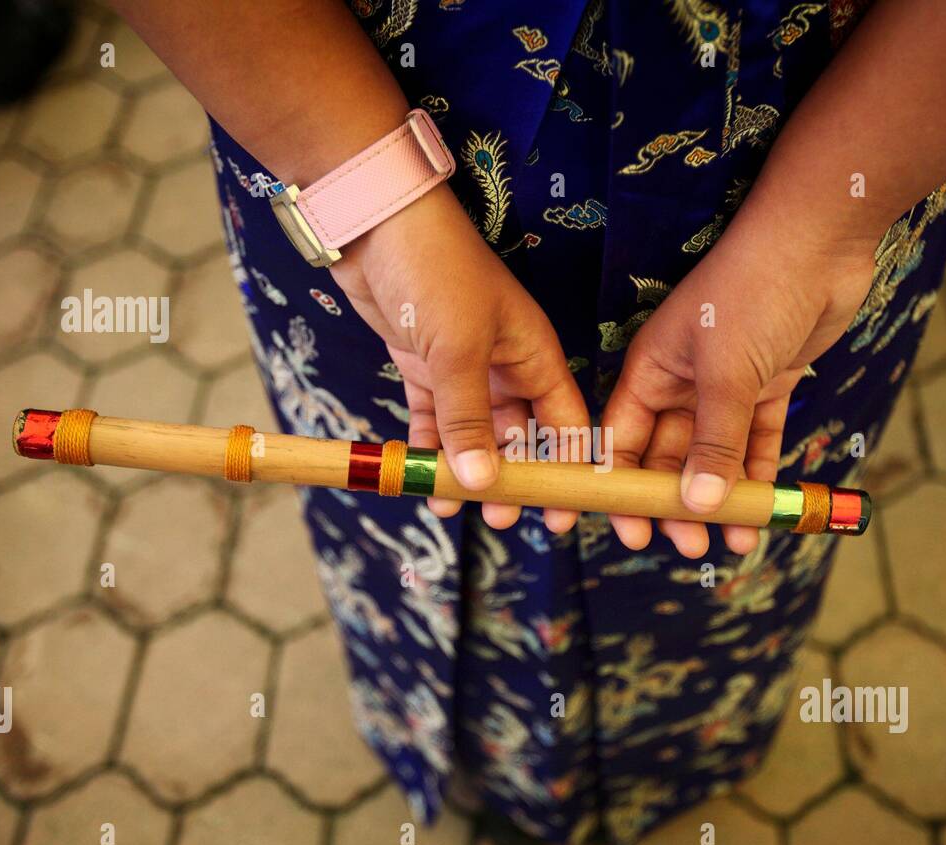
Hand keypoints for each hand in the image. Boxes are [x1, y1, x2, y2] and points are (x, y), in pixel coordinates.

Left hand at [330, 183, 587, 532]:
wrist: (375, 225)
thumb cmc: (436, 271)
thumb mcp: (459, 349)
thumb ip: (468, 419)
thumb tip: (483, 483)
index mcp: (535, 355)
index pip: (566, 422)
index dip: (569, 469)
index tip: (563, 514)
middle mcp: (506, 366)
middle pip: (519, 437)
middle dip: (512, 478)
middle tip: (501, 518)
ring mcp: (464, 369)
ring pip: (473, 435)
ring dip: (466, 471)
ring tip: (456, 509)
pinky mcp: (423, 368)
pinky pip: (433, 422)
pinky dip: (429, 452)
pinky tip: (424, 484)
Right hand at [601, 206, 875, 557]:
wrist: (820, 240)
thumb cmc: (753, 291)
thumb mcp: (725, 374)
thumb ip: (712, 443)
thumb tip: (695, 506)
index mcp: (650, 370)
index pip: (621, 440)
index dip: (620, 487)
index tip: (630, 531)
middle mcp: (681, 381)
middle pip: (668, 456)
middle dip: (676, 503)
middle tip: (688, 546)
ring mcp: (726, 384)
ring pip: (715, 456)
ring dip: (721, 499)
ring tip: (730, 542)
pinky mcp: (768, 384)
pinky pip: (757, 441)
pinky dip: (759, 476)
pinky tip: (762, 512)